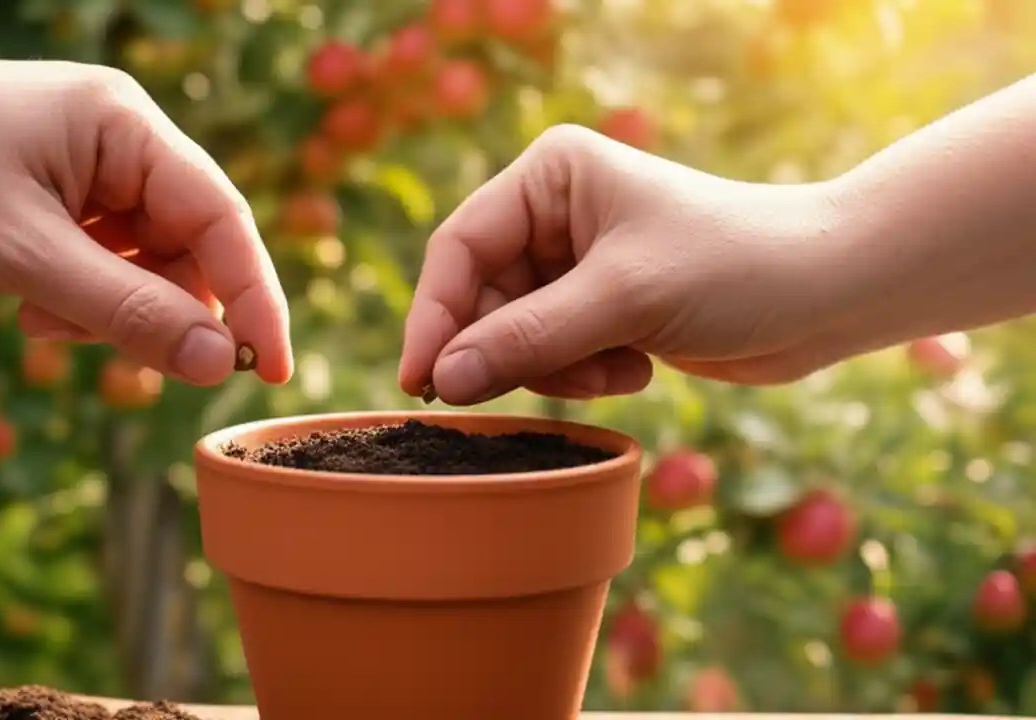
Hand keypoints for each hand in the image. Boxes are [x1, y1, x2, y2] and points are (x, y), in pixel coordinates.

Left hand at [0, 23, 290, 385]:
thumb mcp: (22, 257)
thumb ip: (126, 311)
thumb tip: (216, 362)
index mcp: (125, 125)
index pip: (221, 218)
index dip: (255, 297)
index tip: (270, 370)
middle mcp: (120, 138)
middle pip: (185, 245)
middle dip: (154, 309)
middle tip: (110, 351)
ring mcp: (88, 163)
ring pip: (143, 262)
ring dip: (106, 308)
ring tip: (37, 318)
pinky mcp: (59, 189)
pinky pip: (103, 258)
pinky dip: (77, 294)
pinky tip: (28, 304)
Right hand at [399, 124, 848, 404]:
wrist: (828, 293)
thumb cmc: (735, 266)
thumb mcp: (623, 299)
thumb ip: (527, 340)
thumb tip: (443, 380)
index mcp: (550, 176)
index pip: (461, 248)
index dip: (436, 317)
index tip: (421, 382)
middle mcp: (554, 213)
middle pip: (482, 299)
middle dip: (514, 350)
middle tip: (542, 385)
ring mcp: (575, 263)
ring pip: (514, 337)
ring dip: (558, 368)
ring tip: (618, 368)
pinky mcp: (599, 308)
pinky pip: (552, 356)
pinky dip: (585, 375)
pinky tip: (638, 368)